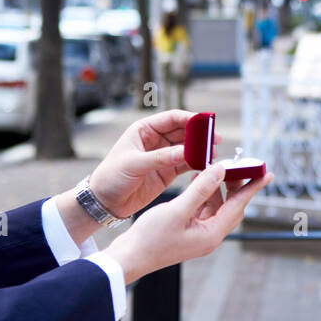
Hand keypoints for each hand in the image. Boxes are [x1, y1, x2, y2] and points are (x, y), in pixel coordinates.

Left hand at [87, 109, 221, 218]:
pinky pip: (186, 164)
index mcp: (144, 130)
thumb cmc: (111, 177)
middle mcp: (156, 140)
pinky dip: (197, 164)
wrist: (105, 202)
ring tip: (214, 153)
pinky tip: (206, 165)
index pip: (172, 119)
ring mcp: (163, 156)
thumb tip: (184, 152)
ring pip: (187, 148)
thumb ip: (160, 158)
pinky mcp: (167, 172)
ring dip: (200, 150)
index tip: (206, 123)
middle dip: (200, 135)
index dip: (190, 119)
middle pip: (184, 132)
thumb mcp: (133, 164)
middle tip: (215, 139)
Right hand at [101, 163, 272, 283]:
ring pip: (217, 207)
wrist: (129, 258)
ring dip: (218, 188)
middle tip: (240, 165)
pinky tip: (198, 180)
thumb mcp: (177, 210)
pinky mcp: (188, 231)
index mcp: (212, 234)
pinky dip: (204, 194)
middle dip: (236, 185)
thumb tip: (220, 171)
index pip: (238, 206)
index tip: (268, 174)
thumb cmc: (150, 238)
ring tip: (216, 168)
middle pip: (231, 207)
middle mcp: (209, 236)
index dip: (253, 188)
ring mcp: (199, 234)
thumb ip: (201, 190)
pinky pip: (203, 210)